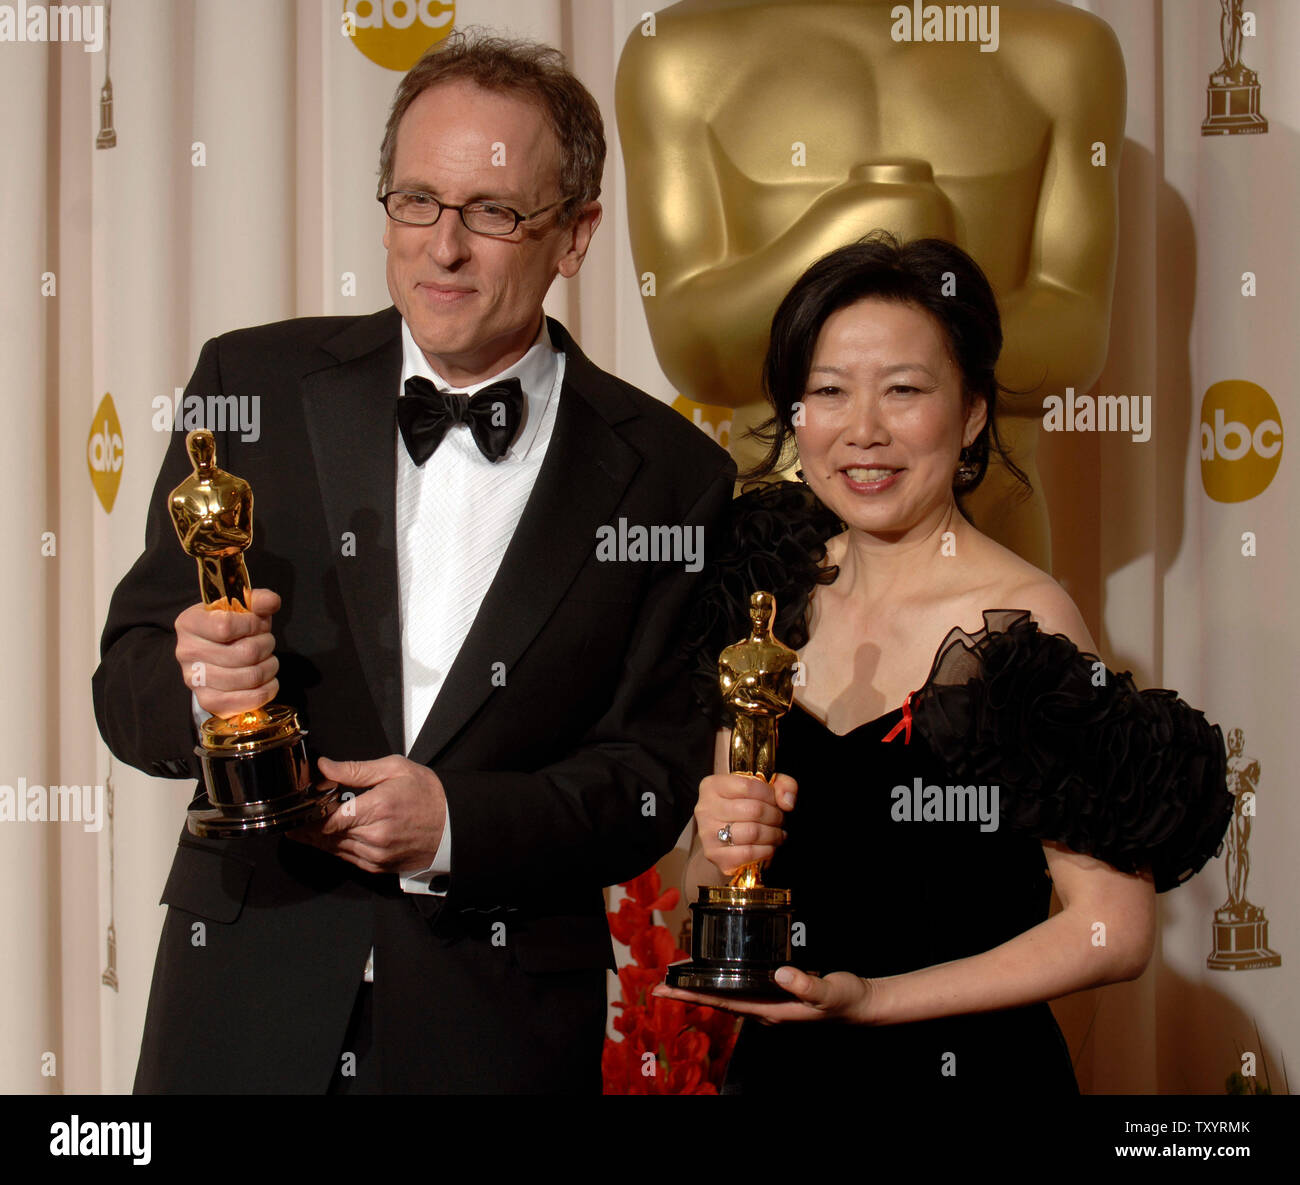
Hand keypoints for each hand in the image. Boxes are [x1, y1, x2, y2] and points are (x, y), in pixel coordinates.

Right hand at [174, 587, 279, 717]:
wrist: (213, 652)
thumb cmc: (230, 627)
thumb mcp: (240, 606)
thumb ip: (257, 600)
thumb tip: (271, 602)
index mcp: (189, 623)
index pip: (226, 626)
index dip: (253, 625)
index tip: (259, 624)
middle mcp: (186, 652)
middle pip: (245, 654)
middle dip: (267, 646)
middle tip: (266, 643)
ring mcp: (195, 680)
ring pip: (250, 677)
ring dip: (269, 667)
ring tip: (267, 660)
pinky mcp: (209, 701)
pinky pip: (248, 701)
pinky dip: (267, 690)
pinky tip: (267, 681)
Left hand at [289, 755, 446, 875]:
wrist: (454, 824)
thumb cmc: (428, 794)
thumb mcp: (395, 769)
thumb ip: (355, 770)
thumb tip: (325, 767)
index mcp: (377, 809)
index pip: (328, 818)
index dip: (308, 816)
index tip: (296, 809)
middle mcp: (375, 837)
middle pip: (327, 835)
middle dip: (308, 827)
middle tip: (293, 819)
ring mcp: (377, 855)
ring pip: (334, 849)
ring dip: (318, 839)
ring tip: (304, 828)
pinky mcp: (379, 866)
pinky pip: (347, 859)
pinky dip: (335, 848)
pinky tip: (328, 838)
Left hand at [654, 968, 873, 1023]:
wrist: (862, 1005)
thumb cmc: (845, 999)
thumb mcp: (829, 991)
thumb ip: (807, 984)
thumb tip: (781, 974)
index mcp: (771, 1011)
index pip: (722, 1003)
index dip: (692, 995)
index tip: (665, 990)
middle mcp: (765, 1010)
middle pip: (717, 1000)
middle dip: (689, 992)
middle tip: (659, 983)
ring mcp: (769, 1003)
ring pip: (727, 994)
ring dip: (703, 985)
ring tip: (681, 974)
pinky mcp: (776, 992)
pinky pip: (741, 987)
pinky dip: (723, 979)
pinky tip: (717, 970)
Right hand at [697, 771, 796, 877]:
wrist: (726, 842)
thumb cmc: (746, 809)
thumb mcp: (765, 789)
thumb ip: (783, 785)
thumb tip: (787, 802)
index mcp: (712, 786)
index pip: (748, 786)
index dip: (771, 795)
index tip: (777, 802)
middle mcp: (704, 808)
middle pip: (753, 810)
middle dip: (775, 816)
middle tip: (780, 820)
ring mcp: (707, 833)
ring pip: (753, 832)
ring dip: (773, 835)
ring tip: (777, 834)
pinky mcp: (714, 855)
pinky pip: (748, 853)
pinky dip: (766, 851)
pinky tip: (769, 847)